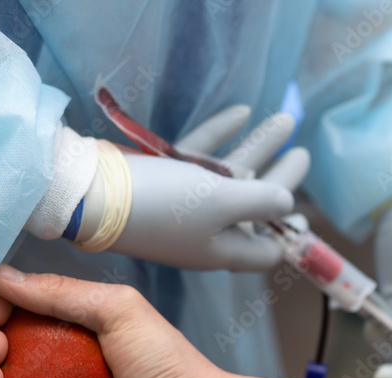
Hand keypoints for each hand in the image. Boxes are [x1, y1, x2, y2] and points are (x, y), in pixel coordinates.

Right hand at [104, 106, 310, 271]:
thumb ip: (262, 202)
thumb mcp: (222, 202)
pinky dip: (221, 135)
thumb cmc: (162, 204)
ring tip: (286, 119)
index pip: (265, 250)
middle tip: (303, 154)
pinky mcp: (162, 179)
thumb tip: (288, 205)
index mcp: (223, 249)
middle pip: (254, 205)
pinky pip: (199, 157)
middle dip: (280, 177)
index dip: (287, 236)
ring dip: (258, 146)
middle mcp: (205, 231)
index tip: (304, 218)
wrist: (87, 190)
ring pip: (229, 175)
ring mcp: (183, 205)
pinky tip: (242, 112)